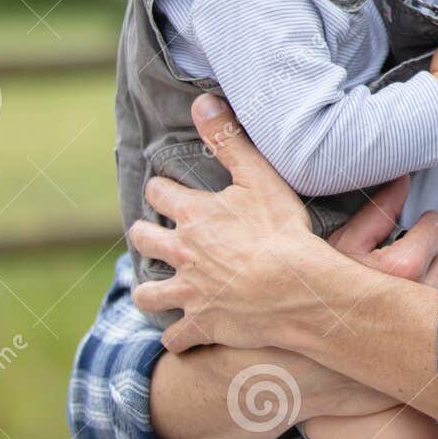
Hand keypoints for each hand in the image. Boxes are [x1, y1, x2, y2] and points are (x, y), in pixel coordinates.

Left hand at [131, 95, 437, 352]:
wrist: (293, 289)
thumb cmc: (280, 231)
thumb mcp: (259, 177)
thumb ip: (229, 140)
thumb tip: (201, 101)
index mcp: (194, 215)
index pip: (160, 193)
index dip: (162, 188)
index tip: (164, 188)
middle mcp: (182, 252)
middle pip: (144, 239)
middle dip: (144, 233)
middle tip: (152, 233)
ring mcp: (189, 292)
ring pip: (149, 294)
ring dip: (150, 291)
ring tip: (155, 289)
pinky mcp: (201, 324)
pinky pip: (177, 337)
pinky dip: (178, 337)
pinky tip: (182, 335)